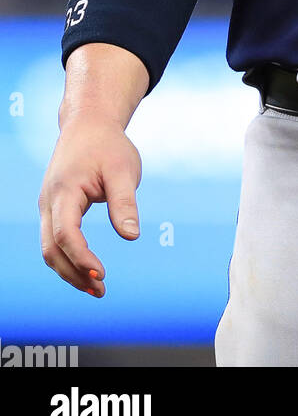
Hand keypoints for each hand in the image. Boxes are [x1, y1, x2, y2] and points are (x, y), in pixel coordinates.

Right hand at [38, 115, 142, 296]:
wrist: (88, 124)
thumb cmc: (107, 145)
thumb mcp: (123, 169)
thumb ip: (124, 202)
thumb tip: (131, 236)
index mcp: (64, 191)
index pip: (66, 234)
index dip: (81, 258)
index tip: (102, 274)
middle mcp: (49, 202)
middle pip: (52, 249)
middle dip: (73, 273)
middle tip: (101, 290)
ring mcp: (48, 206)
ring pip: (50, 248)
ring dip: (70, 270)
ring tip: (97, 287)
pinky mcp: (54, 209)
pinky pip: (55, 240)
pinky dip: (69, 258)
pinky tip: (89, 269)